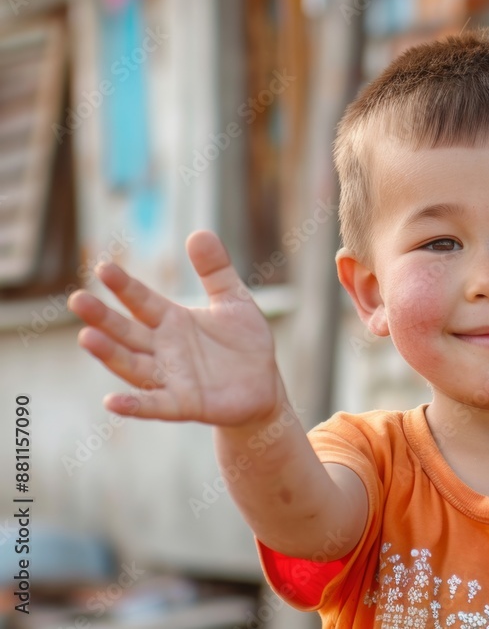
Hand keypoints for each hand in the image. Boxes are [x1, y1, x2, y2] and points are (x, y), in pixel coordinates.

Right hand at [68, 231, 284, 425]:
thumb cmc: (244, 342)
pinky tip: (112, 402)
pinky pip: (155, 405)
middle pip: (126, 332)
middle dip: (102, 318)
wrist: (264, 385)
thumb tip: (199, 231)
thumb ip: (215, 270)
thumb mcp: (233, 301)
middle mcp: (163, 349)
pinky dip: (135, 405)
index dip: (123, 286)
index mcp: (172, 321)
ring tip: (87, 338)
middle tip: (77, 300)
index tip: (103, 267)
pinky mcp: (185, 404)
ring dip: (110, 354)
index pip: (141, 301)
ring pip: (133, 365)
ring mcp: (171, 378)